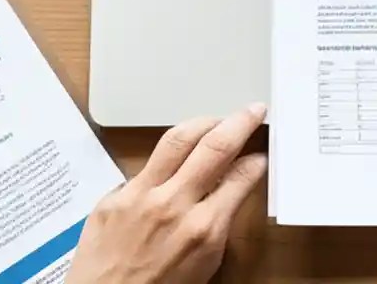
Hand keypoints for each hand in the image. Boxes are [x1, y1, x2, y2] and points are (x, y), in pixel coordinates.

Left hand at [67, 103, 267, 283]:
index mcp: (204, 229)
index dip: (257, 161)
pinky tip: (173, 159)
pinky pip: (145, 165)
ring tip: (216, 119)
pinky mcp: (114, 196)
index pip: (241, 177)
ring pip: (177, 139)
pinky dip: (165, 157)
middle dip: (240, 122)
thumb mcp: (205, 264)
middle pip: (215, 146)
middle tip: (253, 111)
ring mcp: (140, 196)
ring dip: (203, 122)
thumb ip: (220, 223)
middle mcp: (173, 205)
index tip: (261, 154)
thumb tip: (231, 192)